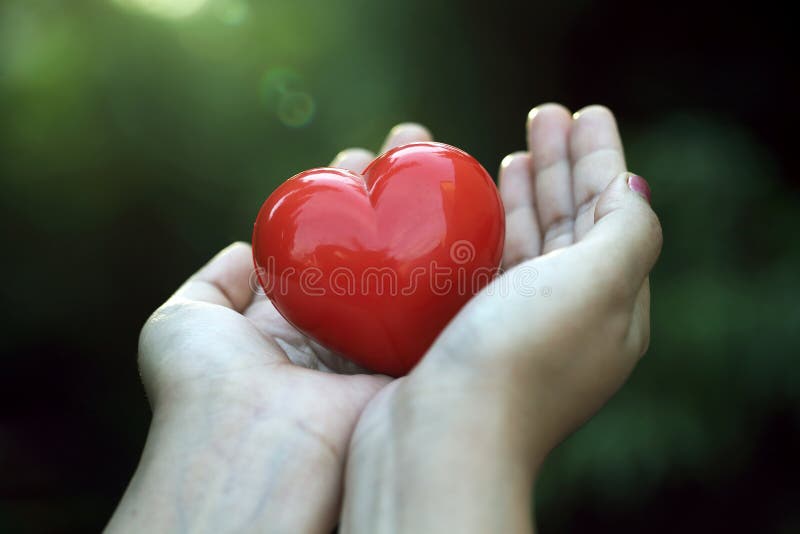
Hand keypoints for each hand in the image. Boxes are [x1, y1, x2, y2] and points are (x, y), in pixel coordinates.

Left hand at [107, 124, 433, 532]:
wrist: (249, 454)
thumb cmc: (204, 387)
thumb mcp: (185, 320)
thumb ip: (217, 280)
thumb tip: (249, 245)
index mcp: (292, 325)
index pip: (329, 250)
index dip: (345, 199)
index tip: (362, 155)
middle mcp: (341, 336)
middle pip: (377, 253)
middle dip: (395, 195)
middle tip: (415, 142)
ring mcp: (380, 352)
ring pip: (416, 274)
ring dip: (432, 218)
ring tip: (443, 158)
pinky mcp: (415, 369)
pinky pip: (443, 311)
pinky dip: (460, 264)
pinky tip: (471, 211)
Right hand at [341, 104, 662, 532]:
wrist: (439, 442)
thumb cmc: (520, 360)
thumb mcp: (597, 287)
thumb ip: (627, 231)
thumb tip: (632, 188)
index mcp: (609, 309)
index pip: (613, 215)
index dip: (601, 159)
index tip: (582, 113)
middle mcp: (564, 319)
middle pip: (569, 224)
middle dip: (560, 167)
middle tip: (544, 115)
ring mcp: (511, 328)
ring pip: (524, 243)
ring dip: (522, 194)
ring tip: (513, 152)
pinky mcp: (462, 334)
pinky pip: (480, 267)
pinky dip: (480, 229)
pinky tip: (469, 207)